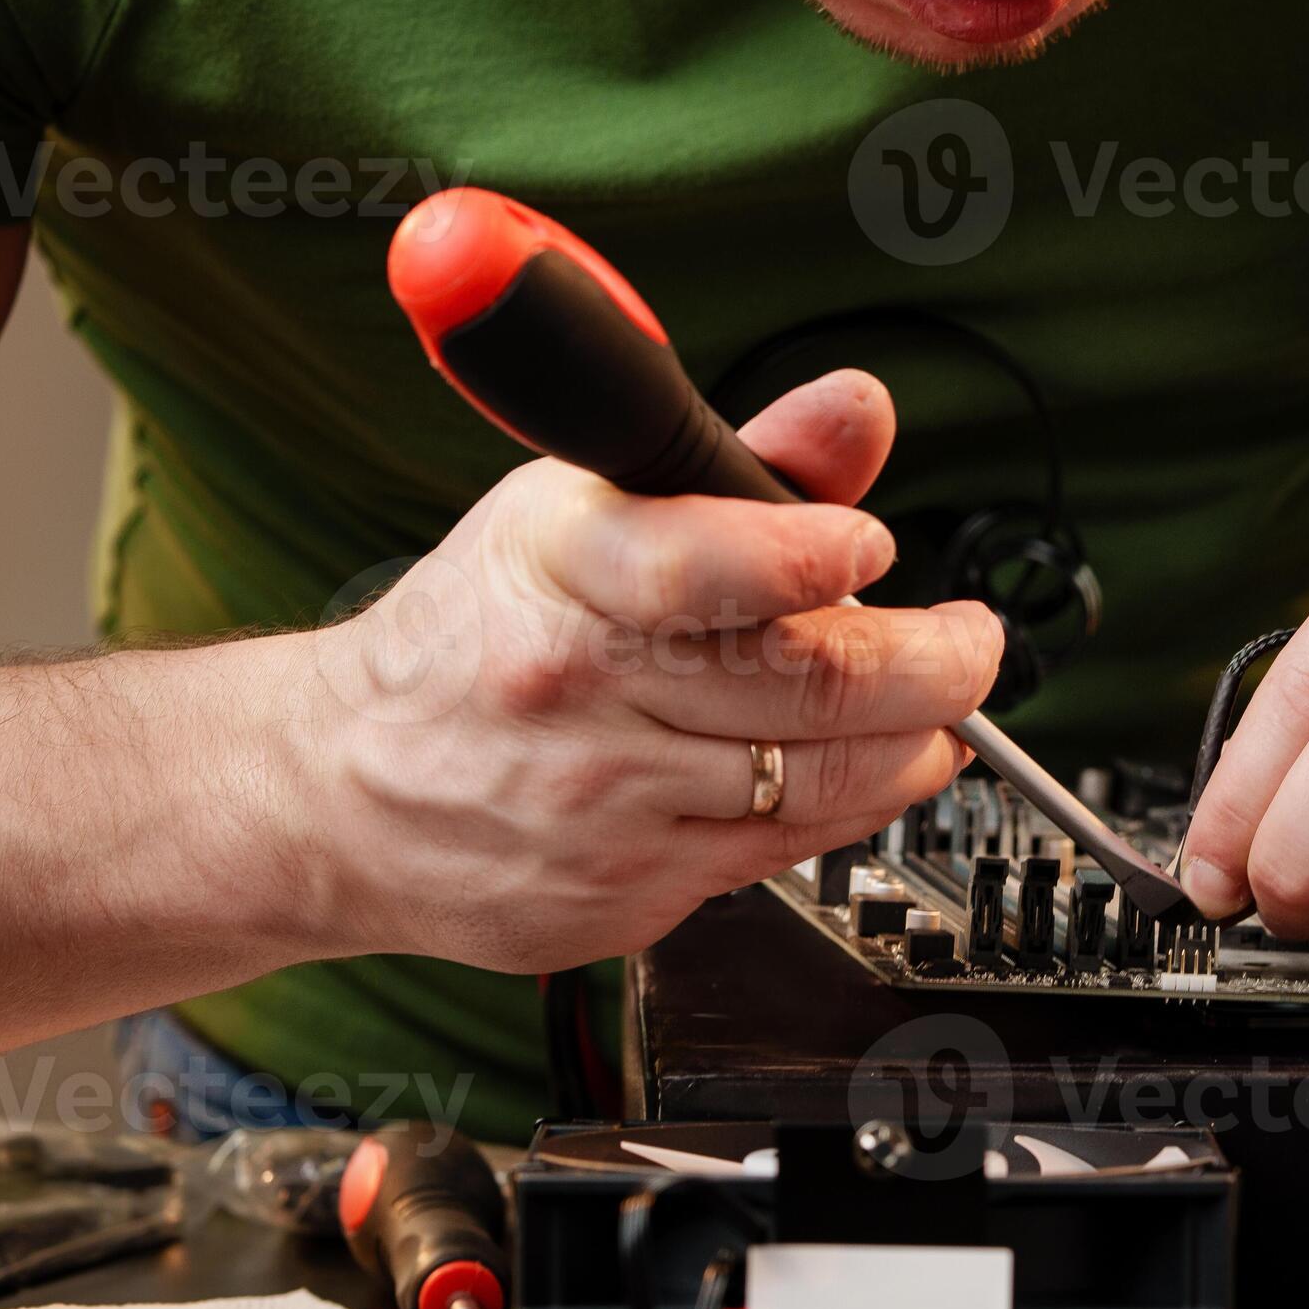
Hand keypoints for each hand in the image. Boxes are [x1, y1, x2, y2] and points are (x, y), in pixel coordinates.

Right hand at [298, 370, 999, 972]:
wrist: (338, 789)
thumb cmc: (478, 633)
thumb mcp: (580, 510)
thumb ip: (740, 467)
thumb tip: (857, 412)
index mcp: (564, 572)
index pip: (702, 562)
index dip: (812, 553)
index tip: (872, 545)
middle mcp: (580, 693)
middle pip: (808, 686)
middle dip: (935, 665)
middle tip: (971, 642)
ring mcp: (603, 807)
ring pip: (819, 781)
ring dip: (913, 742)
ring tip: (935, 707)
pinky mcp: (622, 896)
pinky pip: (781, 855)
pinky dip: (847, 807)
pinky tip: (857, 769)